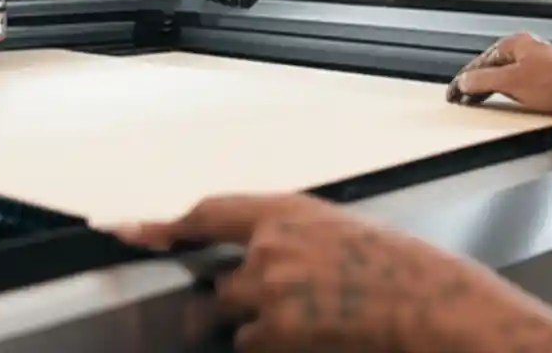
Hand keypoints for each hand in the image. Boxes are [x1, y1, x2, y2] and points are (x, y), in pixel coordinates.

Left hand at [109, 193, 530, 352]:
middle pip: (216, 283)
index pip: (207, 214)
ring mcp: (266, 295)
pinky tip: (314, 338)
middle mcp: (267, 249)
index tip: (125, 230)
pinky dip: (272, 346)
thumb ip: (288, 236)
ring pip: (230, 320)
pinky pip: (251, 346)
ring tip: (307, 321)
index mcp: (285, 212)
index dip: (162, 225)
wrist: (427, 304)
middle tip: (280, 306)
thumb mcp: (338, 229)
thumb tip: (255, 255)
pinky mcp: (273, 336)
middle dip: (234, 301)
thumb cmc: (396, 266)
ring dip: (253, 326)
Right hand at [446, 32, 551, 114]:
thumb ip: (483, 80)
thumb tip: (464, 81)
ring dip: (492, 88)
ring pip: (507, 75)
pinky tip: (510, 102)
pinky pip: (520, 84)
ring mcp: (540, 63)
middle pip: (493, 66)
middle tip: (464, 99)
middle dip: (477, 83)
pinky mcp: (549, 78)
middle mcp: (528, 49)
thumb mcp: (511, 83)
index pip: (481, 60)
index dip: (464, 77)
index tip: (454, 91)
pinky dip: (509, 92)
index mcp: (517, 43)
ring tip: (481, 101)